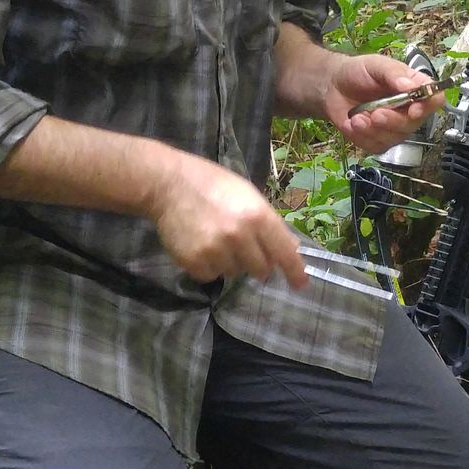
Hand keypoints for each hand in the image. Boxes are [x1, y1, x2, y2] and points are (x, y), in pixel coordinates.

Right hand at [151, 150, 306, 287]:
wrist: (168, 183)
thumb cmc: (213, 185)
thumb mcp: (248, 195)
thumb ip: (269, 223)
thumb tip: (290, 248)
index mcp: (258, 216)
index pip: (284, 253)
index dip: (295, 272)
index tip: (300, 284)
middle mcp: (239, 235)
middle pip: (262, 269)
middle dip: (257, 262)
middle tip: (243, 246)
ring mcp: (216, 250)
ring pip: (235, 273)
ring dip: (231, 262)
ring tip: (217, 239)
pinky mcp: (194, 261)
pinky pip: (211, 276)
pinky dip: (209, 266)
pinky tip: (202, 245)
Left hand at [327, 54, 446, 154]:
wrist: (333, 86)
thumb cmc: (358, 72)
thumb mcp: (376, 65)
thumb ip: (394, 73)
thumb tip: (411, 85)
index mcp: (414, 88)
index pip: (434, 99)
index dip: (428, 106)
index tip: (413, 108)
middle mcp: (408, 110)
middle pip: (414, 124)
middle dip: (393, 121)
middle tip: (375, 113)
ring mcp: (394, 128)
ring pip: (394, 138)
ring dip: (373, 130)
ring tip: (357, 117)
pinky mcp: (378, 141)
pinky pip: (376, 146)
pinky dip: (361, 136)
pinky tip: (352, 124)